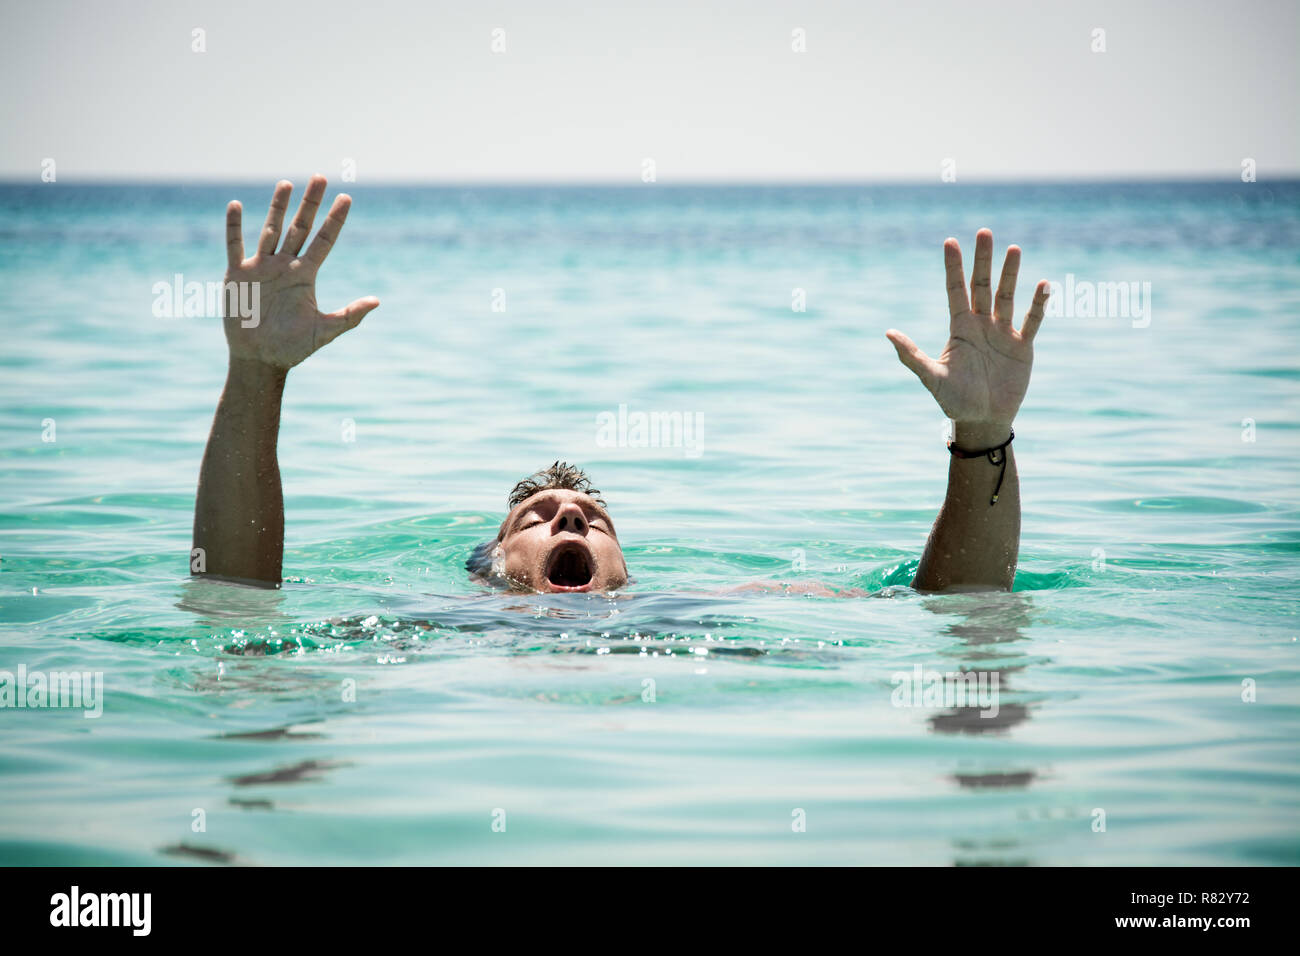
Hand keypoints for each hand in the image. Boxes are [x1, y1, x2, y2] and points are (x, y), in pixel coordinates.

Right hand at [223, 176, 378, 368]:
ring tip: (287, 183)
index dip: (335, 220)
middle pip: (300, 227)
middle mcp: (285, 265)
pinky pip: (234, 245)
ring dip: (278, 207)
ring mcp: (261, 266)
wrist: (260, 359)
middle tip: (321, 177)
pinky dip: (235, 226)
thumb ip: (349, 316)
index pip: (324, 240)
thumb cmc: (292, 348)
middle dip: (310, 204)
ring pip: (271, 229)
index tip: (347, 198)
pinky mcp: (237, 274)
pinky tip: (238, 205)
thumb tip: (377, 301)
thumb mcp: (324, 331)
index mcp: (306, 275)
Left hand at [886, 229, 1048, 435]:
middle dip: (983, 260)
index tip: (950, 241)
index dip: (953, 266)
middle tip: (984, 232)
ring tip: (1013, 249)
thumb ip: (911, 355)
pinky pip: (1032, 321)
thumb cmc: (954, 400)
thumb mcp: (931, 376)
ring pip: (1007, 297)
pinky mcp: (1022, 347)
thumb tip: (888, 332)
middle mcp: (981, 325)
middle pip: (982, 285)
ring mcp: (1002, 333)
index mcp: (959, 328)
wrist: (982, 420)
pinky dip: (1037, 305)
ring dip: (1010, 274)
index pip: (955, 289)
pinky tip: (1043, 284)